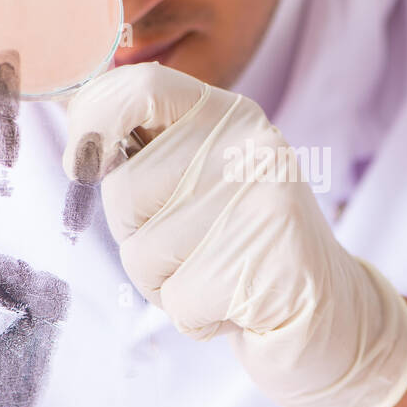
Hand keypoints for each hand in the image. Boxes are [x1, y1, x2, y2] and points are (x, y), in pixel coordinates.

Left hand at [61, 63, 406, 406]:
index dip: (92, 119)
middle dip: (138, 234)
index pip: (141, 87)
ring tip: (221, 274)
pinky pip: (177, 301)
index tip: (80, 162)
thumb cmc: (245, 247)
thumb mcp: (203, 179)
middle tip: (196, 245)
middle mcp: (251, 148)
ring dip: (166, 283)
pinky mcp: (268, 266)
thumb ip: (147, 147)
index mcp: (230, 116)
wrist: (334, 317)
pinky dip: (198, 318)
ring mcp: (263, 205)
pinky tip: (240, 305)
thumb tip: (72, 120)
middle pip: (125, 190)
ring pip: (142, 254)